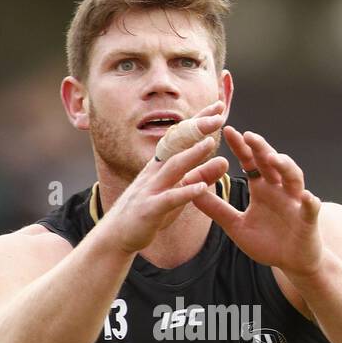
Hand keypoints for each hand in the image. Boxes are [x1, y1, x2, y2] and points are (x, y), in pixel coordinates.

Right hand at [102, 112, 228, 254]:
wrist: (118, 236)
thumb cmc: (149, 212)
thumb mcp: (178, 192)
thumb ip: (200, 177)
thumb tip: (223, 161)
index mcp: (161, 166)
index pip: (182, 138)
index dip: (199, 121)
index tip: (218, 106)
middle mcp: (154, 173)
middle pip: (178, 146)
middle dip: (197, 130)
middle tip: (218, 115)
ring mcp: (150, 190)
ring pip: (173, 168)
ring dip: (191, 155)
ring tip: (210, 142)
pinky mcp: (149, 210)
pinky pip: (169, 199)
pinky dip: (184, 193)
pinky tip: (201, 188)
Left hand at [190, 126, 322, 277]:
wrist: (293, 263)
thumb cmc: (268, 242)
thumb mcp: (236, 226)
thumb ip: (216, 209)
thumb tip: (191, 192)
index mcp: (263, 189)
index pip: (251, 162)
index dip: (241, 147)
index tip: (228, 130)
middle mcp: (280, 190)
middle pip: (272, 163)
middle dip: (262, 148)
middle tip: (249, 136)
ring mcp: (295, 203)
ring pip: (294, 179)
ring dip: (286, 167)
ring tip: (273, 159)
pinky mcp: (308, 220)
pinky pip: (311, 209)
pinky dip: (310, 203)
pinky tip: (307, 197)